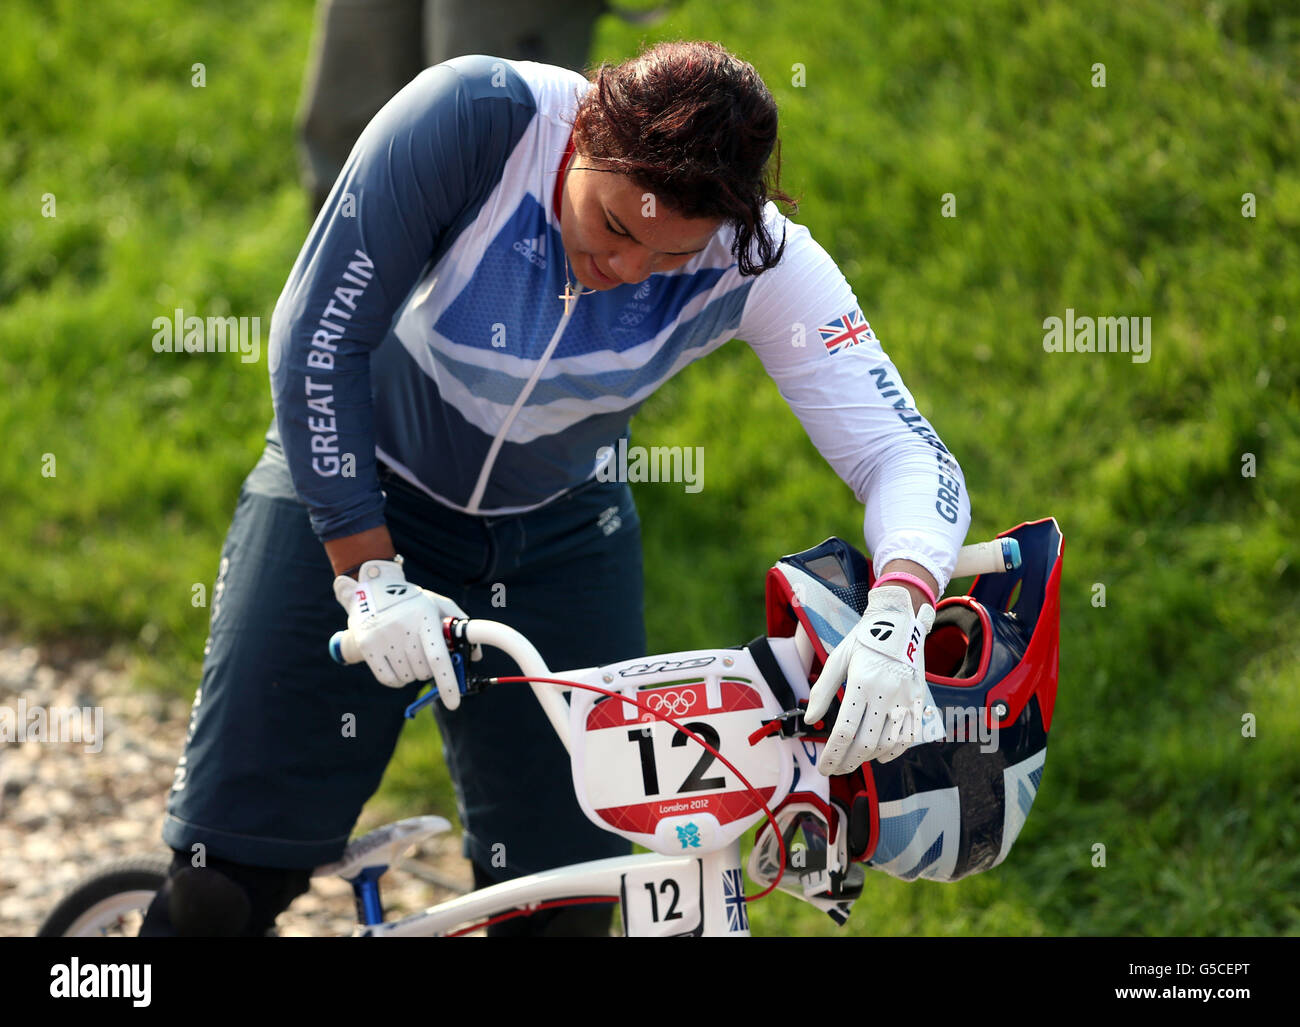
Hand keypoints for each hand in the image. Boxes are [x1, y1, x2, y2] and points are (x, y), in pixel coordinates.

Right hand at [333, 558, 466, 708]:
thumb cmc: (411, 600)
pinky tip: (398, 666)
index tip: (454, 703)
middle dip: (430, 670)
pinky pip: (388, 679)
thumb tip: (475, 656)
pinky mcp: (367, 645)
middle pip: (424, 671)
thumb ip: (460, 625)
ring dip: (413, 673)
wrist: (372, 586)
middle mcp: (403, 628)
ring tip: (409, 653)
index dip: (448, 684)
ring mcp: (383, 637)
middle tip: (425, 655)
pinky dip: (398, 680)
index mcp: (425, 618)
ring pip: (408, 677)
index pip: (438, 658)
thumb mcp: (437, 603)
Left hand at [803, 585, 936, 773]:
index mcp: (862, 682)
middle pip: (865, 743)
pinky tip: (878, 756)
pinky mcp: (918, 700)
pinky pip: (908, 737)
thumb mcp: (838, 659)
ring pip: (887, 744)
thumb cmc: (864, 640)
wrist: (900, 621)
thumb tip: (810, 720)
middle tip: (835, 769)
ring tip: (852, 760)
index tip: (823, 767)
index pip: (844, 730)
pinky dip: (893, 752)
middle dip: (847, 762)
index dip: (832, 754)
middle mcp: (885, 693)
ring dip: (867, 758)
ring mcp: (905, 698)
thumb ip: (822, 691)